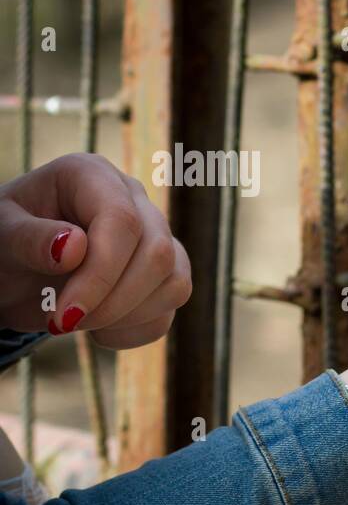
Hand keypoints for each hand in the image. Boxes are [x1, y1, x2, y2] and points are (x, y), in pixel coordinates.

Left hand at [0, 153, 192, 349]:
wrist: (11, 269)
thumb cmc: (3, 244)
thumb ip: (28, 238)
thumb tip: (75, 247)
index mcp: (92, 176)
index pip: (122, 222)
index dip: (101, 274)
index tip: (65, 315)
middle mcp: (134, 200)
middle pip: (157, 254)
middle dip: (113, 302)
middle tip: (62, 324)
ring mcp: (156, 235)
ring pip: (174, 282)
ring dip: (125, 316)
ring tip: (75, 322)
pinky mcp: (166, 271)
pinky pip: (171, 307)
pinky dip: (135, 329)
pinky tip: (98, 328)